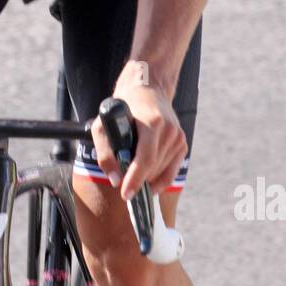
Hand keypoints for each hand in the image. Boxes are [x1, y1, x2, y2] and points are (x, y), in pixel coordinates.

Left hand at [91, 63, 186, 201]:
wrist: (147, 90)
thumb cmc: (122, 108)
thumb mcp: (103, 126)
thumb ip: (105, 154)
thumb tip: (115, 180)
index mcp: (152, 122)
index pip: (146, 158)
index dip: (135, 179)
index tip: (126, 195)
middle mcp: (169, 130)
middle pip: (153, 168)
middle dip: (138, 181)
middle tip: (125, 187)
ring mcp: (178, 137)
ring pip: (162, 172)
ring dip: (147, 179)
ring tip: (134, 174)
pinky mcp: (182, 143)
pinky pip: (172, 171)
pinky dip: (159, 179)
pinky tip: (148, 181)